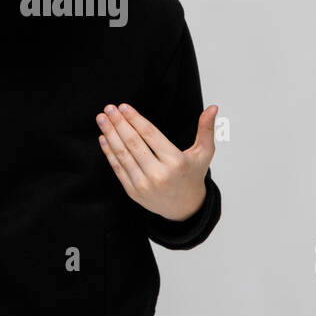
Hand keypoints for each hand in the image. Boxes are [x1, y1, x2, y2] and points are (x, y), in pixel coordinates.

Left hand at [95, 102, 216, 221]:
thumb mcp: (204, 153)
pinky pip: (118, 169)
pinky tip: (104, 138)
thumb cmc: (192, 176)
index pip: (150, 135)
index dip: (135, 119)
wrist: (184, 208)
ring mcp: (144, 184)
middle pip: (133, 143)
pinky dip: (109, 153)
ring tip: (102, 119)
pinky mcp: (133, 191)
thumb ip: (207, 129)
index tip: (123, 107)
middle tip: (109, 109)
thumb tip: (213, 108)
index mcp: (175, 162)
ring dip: (110, 135)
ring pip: (123, 155)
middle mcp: (158, 174)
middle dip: (119, 123)